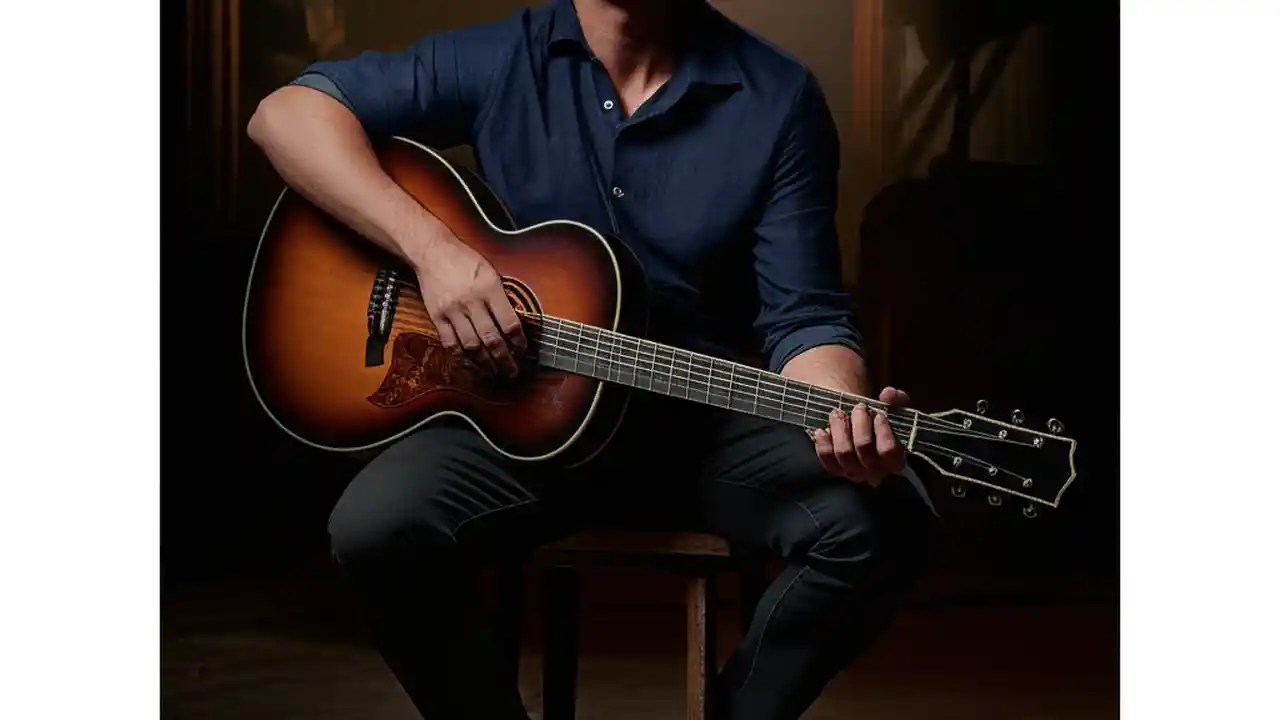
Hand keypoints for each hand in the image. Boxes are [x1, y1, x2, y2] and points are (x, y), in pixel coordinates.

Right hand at [413, 234, 525, 377]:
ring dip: (484, 363)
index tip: (523, 351)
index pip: (509, 323)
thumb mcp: (491, 272)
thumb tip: (514, 323)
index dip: (518, 341)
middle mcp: (472, 301)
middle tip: (512, 372)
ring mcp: (453, 310)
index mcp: (490, 288)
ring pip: (472, 345)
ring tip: (493, 373)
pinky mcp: (437, 316)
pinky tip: (470, 365)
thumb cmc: (465, 260)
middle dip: (504, 360)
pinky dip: (462, 357)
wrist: (432, 252)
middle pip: (491, 339)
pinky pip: (450, 343)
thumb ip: (502, 296)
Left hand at [813, 387, 910, 487]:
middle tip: (860, 407)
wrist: (862, 431)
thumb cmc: (882, 422)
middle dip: (860, 422)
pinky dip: (823, 443)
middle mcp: (874, 471)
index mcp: (894, 460)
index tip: (879, 414)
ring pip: (843, 452)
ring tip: (839, 412)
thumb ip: (898, 400)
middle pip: (863, 447)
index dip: (883, 431)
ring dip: (840, 428)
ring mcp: (853, 472)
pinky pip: (826, 459)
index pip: (888, 451)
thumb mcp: (895, 410)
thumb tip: (888, 394)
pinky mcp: (835, 470)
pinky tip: (822, 429)